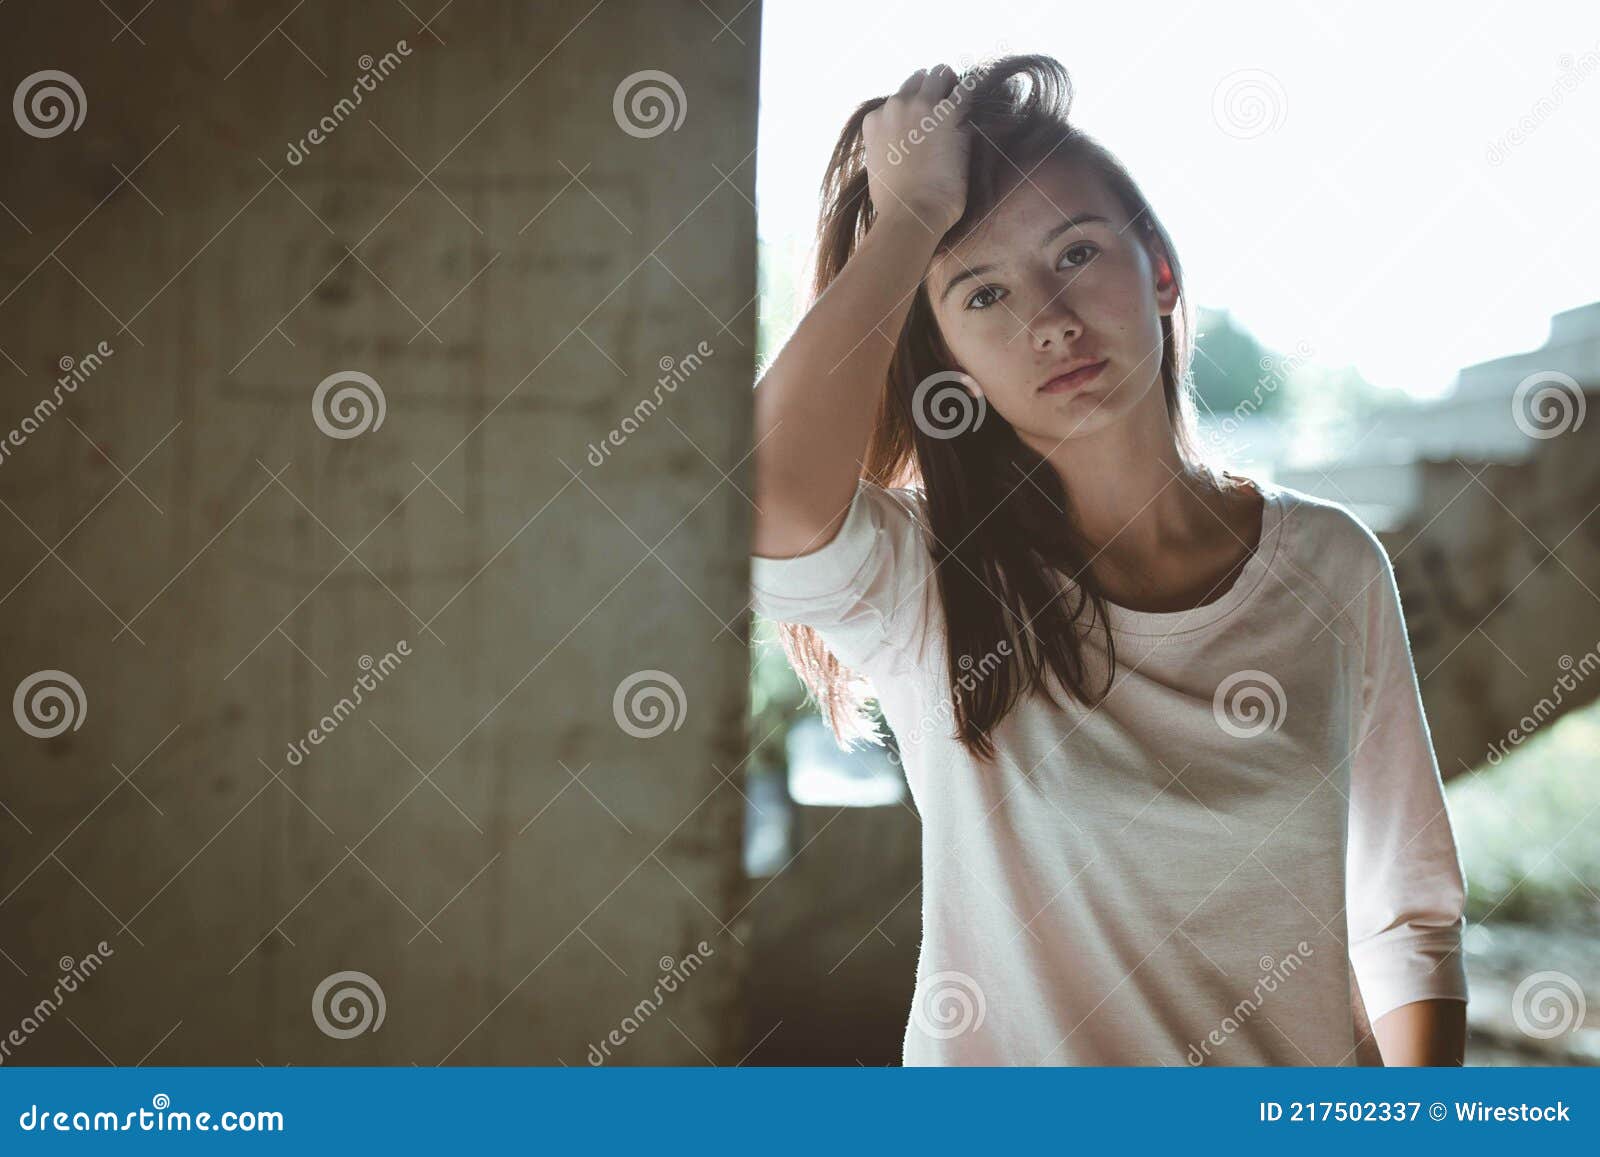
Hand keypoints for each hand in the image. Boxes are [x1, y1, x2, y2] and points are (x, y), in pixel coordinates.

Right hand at [861, 64, 971, 233]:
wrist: (912, 214)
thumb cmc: (895, 204)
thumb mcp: (877, 168)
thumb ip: (885, 147)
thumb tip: (899, 147)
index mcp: (874, 120)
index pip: (897, 98)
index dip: (913, 106)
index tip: (925, 115)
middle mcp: (895, 106)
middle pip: (918, 80)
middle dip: (933, 88)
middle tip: (947, 101)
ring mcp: (922, 106)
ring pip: (940, 74)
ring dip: (951, 83)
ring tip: (961, 97)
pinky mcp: (949, 113)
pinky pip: (967, 87)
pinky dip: (973, 91)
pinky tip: (978, 101)